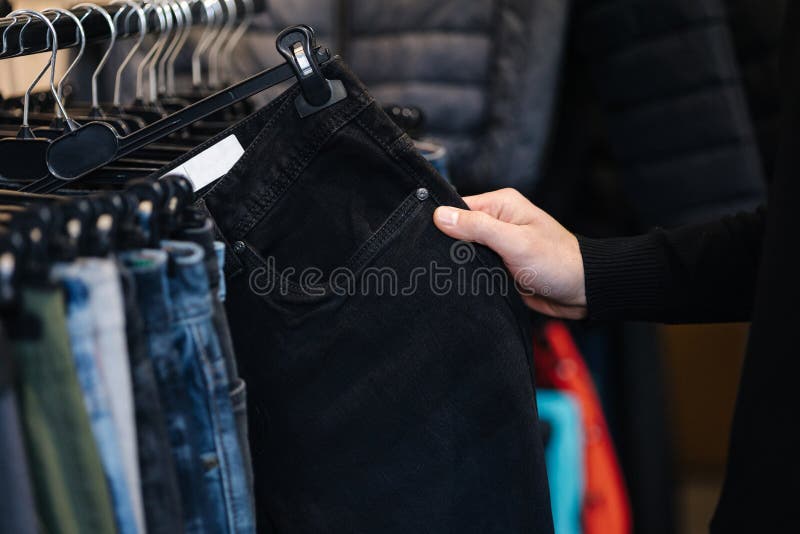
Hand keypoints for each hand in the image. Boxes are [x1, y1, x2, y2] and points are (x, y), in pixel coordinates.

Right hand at [433, 189, 586, 319]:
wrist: (581, 292)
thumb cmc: (557, 262)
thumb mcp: (514, 241)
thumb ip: (477, 227)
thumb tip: (441, 215)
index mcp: (501, 205)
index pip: (459, 207)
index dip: (443, 222)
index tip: (429, 238)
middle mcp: (498, 221)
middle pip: (459, 229)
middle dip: (450, 245)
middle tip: (441, 261)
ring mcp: (499, 245)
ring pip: (465, 251)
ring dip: (460, 262)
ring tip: (452, 273)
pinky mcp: (500, 265)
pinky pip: (475, 267)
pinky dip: (469, 275)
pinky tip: (464, 282)